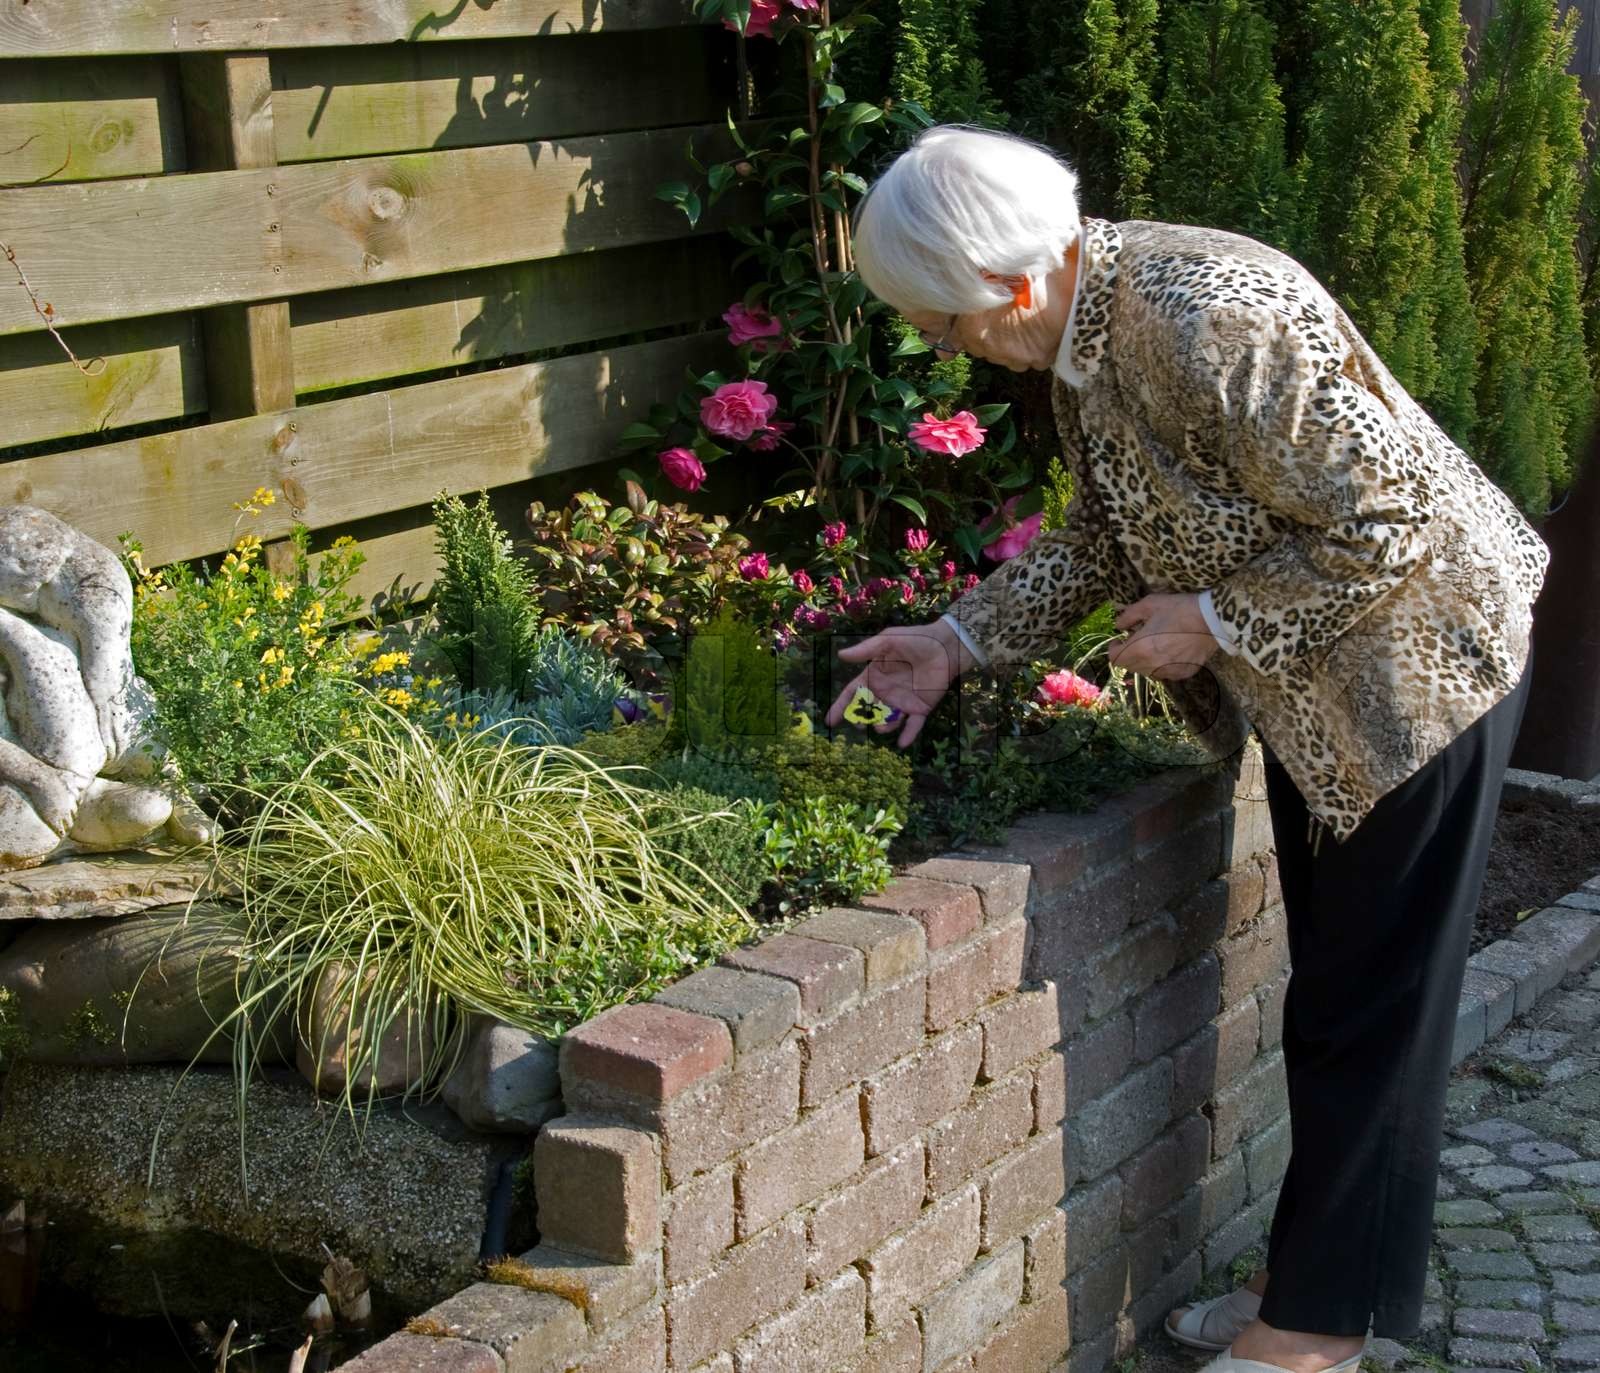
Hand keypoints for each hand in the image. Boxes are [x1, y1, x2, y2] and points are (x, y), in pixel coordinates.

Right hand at [824, 619, 972, 746]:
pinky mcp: (920, 708)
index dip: (840, 706)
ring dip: (883, 727)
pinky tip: (902, 743)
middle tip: (860, 724)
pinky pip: (913, 725)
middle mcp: (885, 692)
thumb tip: (841, 655)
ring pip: (888, 721)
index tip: (830, 721)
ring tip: (882, 727)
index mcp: (874, 676)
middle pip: (868, 711)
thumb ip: (866, 650)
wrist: (945, 645)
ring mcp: (903, 702)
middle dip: (861, 720)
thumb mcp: (888, 641)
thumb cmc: (915, 639)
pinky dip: (908, 735)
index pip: (853, 693)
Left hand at [1108, 593, 1217, 681]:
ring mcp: (1168, 672)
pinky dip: (1161, 665)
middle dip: (1129, 654)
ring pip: (1146, 672)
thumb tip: (1118, 625)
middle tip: (1138, 639)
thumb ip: (1129, 615)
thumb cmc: (1180, 609)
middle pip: (1130, 666)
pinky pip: (1164, 674)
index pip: (1116, 659)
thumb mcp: (1150, 604)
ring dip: (1144, 661)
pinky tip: (1169, 651)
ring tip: (1154, 644)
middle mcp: (1152, 665)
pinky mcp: (1182, 674)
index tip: (1118, 640)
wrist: (1212, 620)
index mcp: (1141, 648)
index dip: (1113, 649)